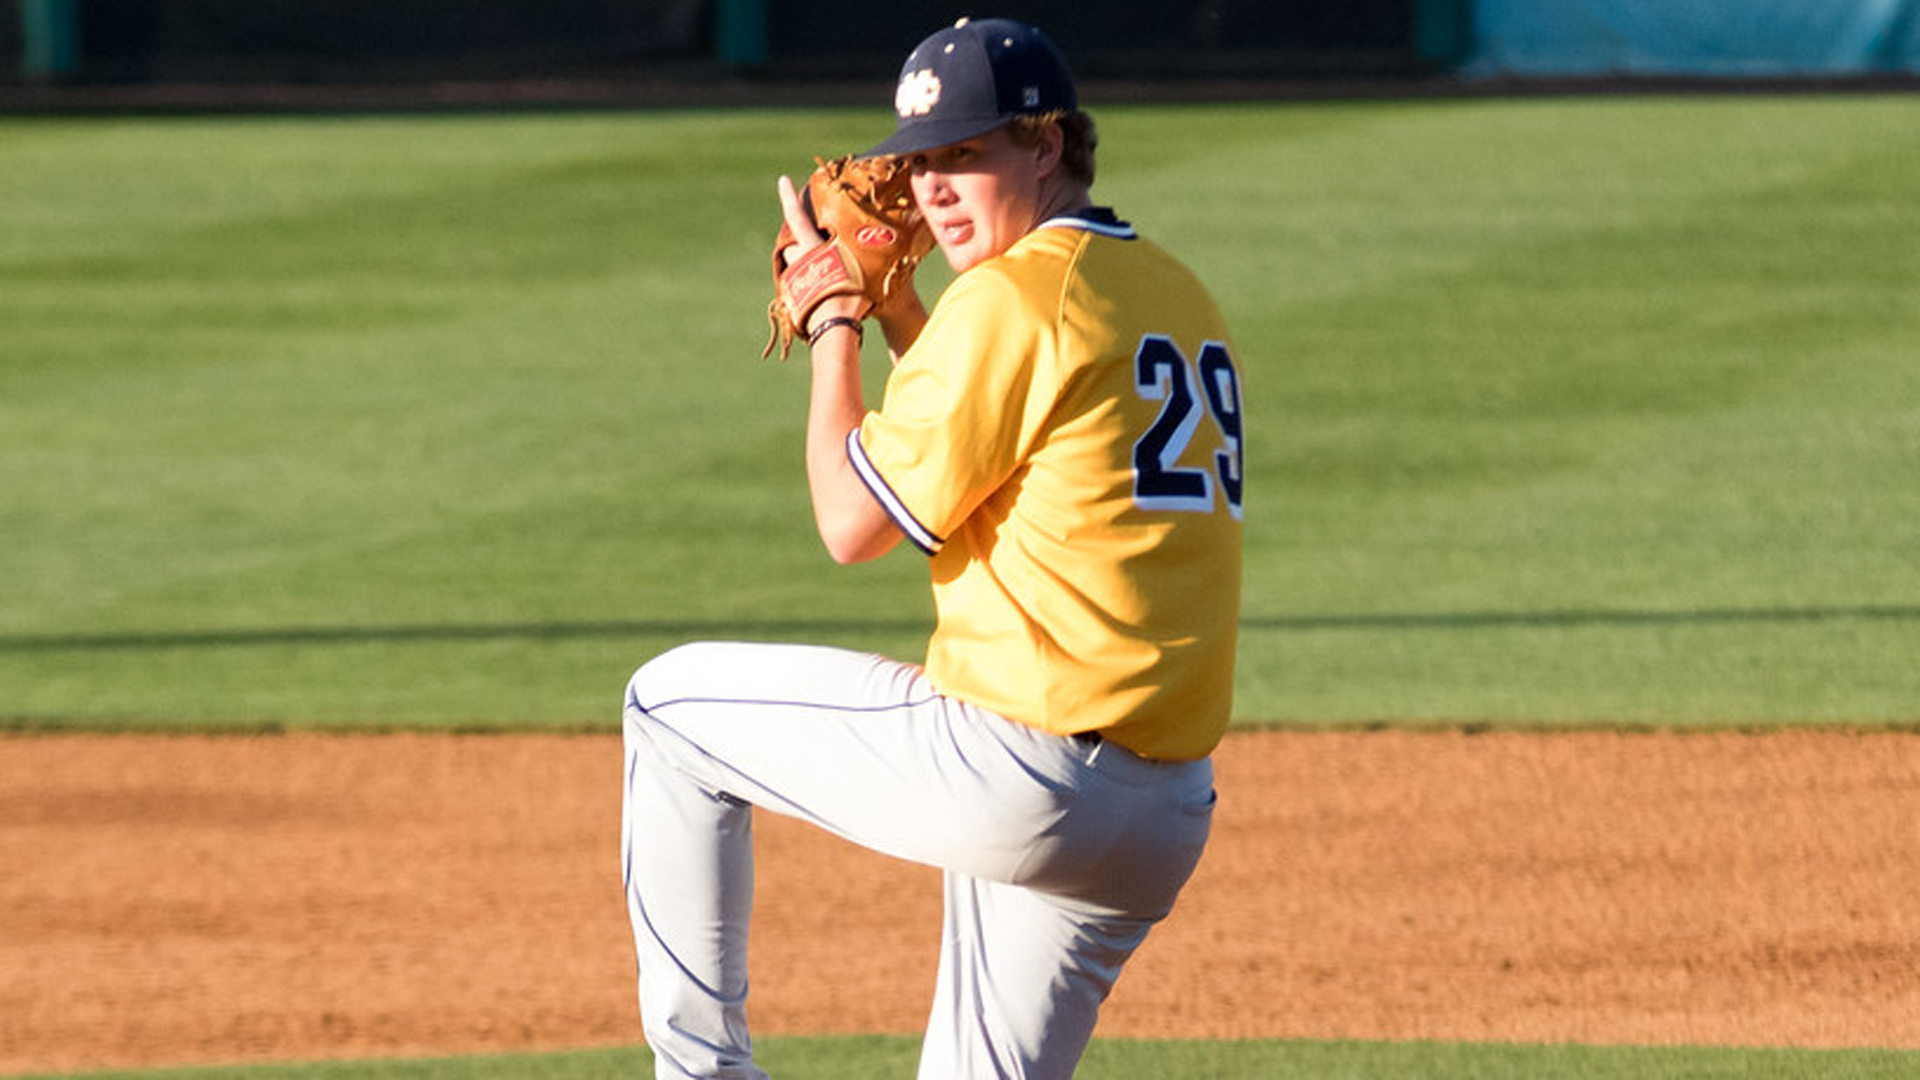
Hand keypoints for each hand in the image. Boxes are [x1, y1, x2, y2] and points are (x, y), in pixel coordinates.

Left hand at [776, 175, 863, 329]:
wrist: (833, 327)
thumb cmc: (851, 296)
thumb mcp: (860, 269)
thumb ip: (861, 254)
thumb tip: (887, 238)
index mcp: (812, 247)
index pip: (797, 216)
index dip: (789, 196)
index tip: (782, 180)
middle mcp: (797, 259)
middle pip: (792, 244)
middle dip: (802, 245)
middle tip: (820, 253)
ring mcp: (791, 278)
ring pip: (794, 264)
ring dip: (804, 266)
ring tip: (824, 276)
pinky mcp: (789, 296)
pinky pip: (796, 284)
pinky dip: (806, 285)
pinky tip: (821, 295)